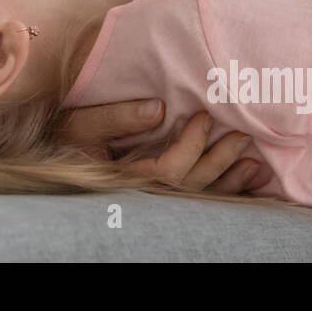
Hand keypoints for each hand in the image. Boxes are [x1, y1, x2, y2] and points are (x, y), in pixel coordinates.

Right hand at [56, 102, 260, 193]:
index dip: (190, 146)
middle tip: (242, 134)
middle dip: (219, 162)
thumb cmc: (67, 137)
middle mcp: (142, 195)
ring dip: (230, 182)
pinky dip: (227, 193)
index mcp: (123, 177)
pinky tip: (249, 183)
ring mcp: (154, 200)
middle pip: (189, 187)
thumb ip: (117, 116)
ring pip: (198, 200)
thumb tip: (159, 108)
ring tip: (256, 163)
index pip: (167, 170)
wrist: (55, 158)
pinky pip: (199, 203)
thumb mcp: (82, 122)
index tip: (204, 117)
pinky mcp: (161, 199)